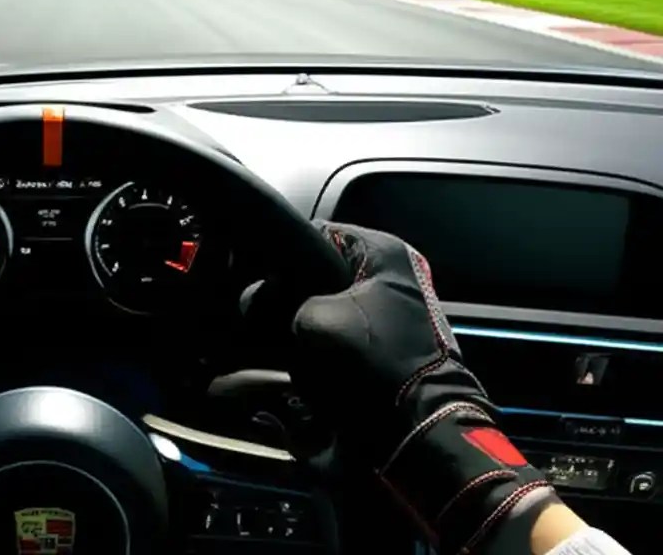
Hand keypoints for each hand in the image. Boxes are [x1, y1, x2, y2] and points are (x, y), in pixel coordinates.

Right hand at [290, 222, 556, 553]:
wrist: (416, 435)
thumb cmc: (373, 367)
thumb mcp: (313, 320)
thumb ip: (273, 298)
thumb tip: (253, 300)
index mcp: (384, 252)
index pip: (314, 234)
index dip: (280, 259)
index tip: (259, 285)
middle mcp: (392, 274)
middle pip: (316, 272)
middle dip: (290, 296)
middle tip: (269, 319)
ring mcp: (392, 313)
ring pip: (322, 306)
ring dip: (302, 328)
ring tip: (291, 349)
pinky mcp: (385, 348)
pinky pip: (337, 337)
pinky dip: (319, 351)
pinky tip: (306, 369)